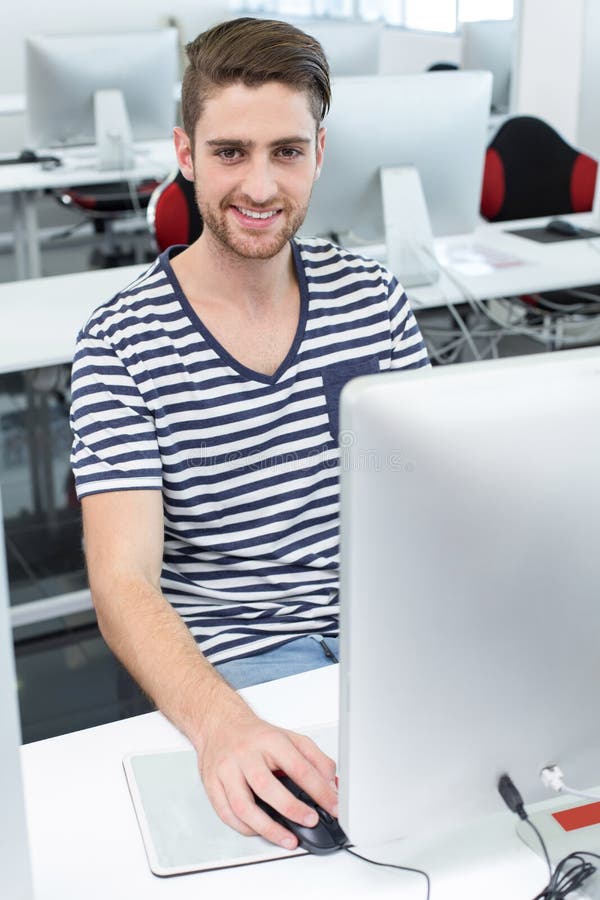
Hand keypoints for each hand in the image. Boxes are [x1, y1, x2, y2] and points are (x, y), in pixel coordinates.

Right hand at [197, 703, 337, 848]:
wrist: (221, 724)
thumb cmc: (256, 736)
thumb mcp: (290, 738)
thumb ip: (315, 759)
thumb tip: (331, 783)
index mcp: (270, 741)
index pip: (298, 767)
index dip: (319, 790)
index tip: (332, 806)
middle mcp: (246, 754)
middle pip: (267, 786)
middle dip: (292, 809)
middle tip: (310, 821)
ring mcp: (226, 770)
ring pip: (243, 805)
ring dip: (267, 827)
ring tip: (287, 839)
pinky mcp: (212, 784)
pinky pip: (226, 813)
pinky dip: (245, 828)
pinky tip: (260, 831)